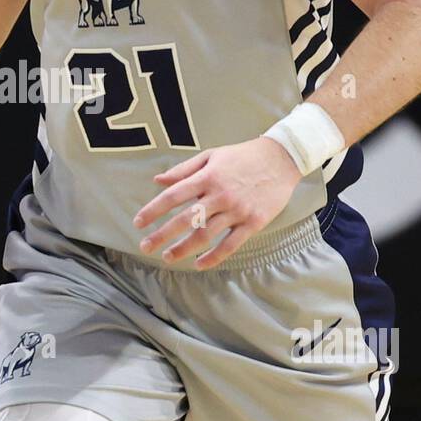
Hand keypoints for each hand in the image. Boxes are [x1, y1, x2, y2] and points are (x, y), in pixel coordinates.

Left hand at [132, 137, 301, 269]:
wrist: (282, 159)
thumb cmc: (243, 156)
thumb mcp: (211, 156)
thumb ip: (183, 170)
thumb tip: (158, 180)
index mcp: (207, 177)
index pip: (173, 196)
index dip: (153, 210)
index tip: (138, 223)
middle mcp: (220, 195)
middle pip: (185, 220)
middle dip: (162, 235)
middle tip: (145, 247)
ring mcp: (237, 210)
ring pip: (205, 235)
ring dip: (183, 249)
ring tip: (168, 258)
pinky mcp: (253, 223)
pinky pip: (230, 245)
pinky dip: (214, 257)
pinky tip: (199, 264)